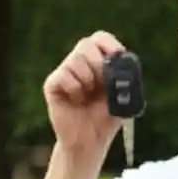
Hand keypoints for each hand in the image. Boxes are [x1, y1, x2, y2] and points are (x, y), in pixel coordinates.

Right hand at [42, 30, 125, 157]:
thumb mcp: (123, 96)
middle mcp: (79, 62)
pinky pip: (64, 75)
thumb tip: (123, 61)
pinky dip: (75, 89)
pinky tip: (76, 101)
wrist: (90, 141)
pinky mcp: (52, 84)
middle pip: (86, 44)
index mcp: (97, 60)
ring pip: (75, 59)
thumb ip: (125, 77)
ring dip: (87, 79)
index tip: (117, 58)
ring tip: (88, 96)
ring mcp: (64, 72)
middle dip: (98, 64)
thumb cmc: (105, 118)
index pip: (100, 38)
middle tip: (101, 84)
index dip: (109, 45)